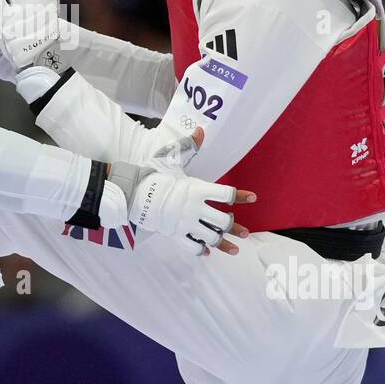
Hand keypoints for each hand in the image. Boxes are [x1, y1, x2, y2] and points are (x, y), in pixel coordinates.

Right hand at [104, 128, 253, 255]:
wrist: (132, 192)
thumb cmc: (153, 174)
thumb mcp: (171, 158)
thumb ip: (189, 146)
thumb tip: (201, 131)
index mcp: (197, 188)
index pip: (226, 193)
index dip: (241, 196)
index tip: (252, 198)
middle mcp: (194, 208)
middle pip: (223, 221)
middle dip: (235, 226)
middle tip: (245, 231)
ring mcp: (185, 222)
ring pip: (211, 236)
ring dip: (224, 243)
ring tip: (236, 249)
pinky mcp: (174, 233)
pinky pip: (191, 246)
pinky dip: (201, 250)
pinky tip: (207, 252)